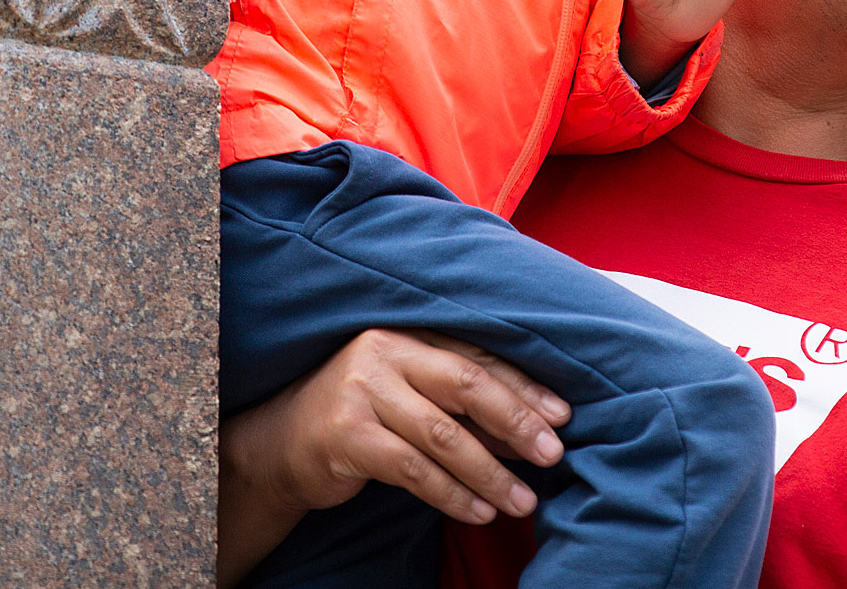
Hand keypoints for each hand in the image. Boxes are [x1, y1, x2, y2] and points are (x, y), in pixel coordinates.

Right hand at [217, 329, 570, 584]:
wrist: (282, 444)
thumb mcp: (411, 394)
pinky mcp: (346, 434)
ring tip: (521, 501)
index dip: (524, 387)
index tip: (563, 416)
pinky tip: (478, 512)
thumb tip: (534, 427)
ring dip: (489, 472)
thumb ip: (462, 401)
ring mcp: (362, 391)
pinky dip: (451, 494)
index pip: (478, 357)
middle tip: (553, 454)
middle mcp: (384, 351)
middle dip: (516, 421)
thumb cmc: (363, 416)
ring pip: (442, 434)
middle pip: (466, 384)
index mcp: (408, 333)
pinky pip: (412, 469)